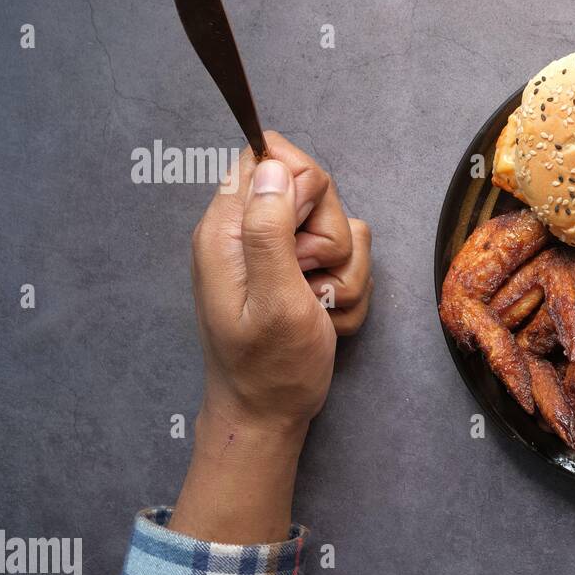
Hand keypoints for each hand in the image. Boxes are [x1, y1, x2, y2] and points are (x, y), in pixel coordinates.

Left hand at [170, 132, 372, 542]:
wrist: (269, 417)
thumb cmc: (269, 368)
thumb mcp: (274, 298)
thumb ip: (270, 228)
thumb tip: (275, 164)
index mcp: (228, 229)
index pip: (269, 157)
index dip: (302, 187)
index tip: (302, 237)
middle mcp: (250, 233)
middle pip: (315, 190)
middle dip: (329, 238)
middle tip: (310, 280)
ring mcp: (278, 254)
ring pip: (340, 227)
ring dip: (342, 272)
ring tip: (318, 306)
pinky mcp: (300, 274)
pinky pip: (346, 259)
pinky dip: (345, 290)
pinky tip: (325, 316)